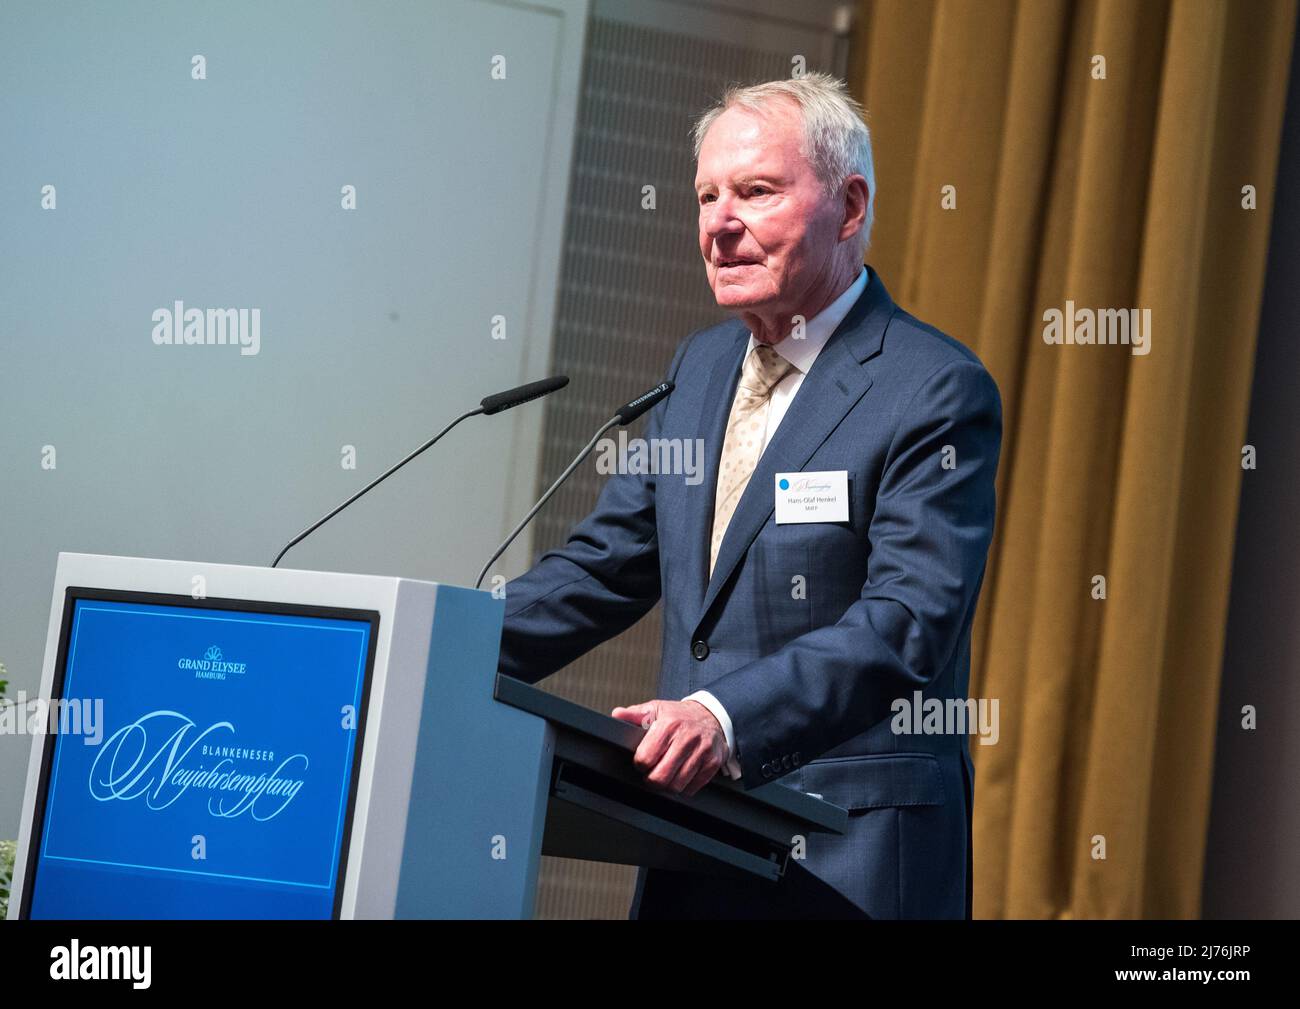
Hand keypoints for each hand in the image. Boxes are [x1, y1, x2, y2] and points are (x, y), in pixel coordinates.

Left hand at [611, 699, 728, 796]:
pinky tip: (681, 774)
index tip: (642, 761)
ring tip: (666, 773)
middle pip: (660, 777)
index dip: (640, 764)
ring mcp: (702, 752)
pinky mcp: (712, 764)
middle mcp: (687, 738)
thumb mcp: (656, 709)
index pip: (646, 758)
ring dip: (667, 785)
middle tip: (652, 773)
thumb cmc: (679, 716)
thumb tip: (617, 714)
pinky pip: (692, 789)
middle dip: (651, 780)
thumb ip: (634, 714)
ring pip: (676, 786)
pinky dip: (684, 787)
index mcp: (669, 725)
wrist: (711, 716)